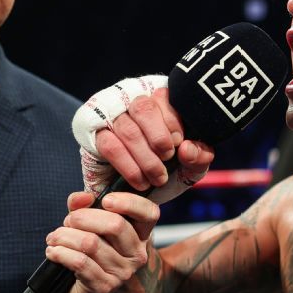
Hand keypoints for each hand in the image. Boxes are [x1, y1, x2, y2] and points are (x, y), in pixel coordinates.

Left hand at [42, 190, 159, 292]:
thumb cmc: (84, 255)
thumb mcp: (85, 225)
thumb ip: (83, 207)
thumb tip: (82, 197)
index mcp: (139, 235)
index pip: (150, 213)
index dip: (129, 202)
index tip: (106, 200)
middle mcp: (137, 254)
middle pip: (116, 225)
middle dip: (83, 218)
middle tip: (67, 222)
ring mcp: (122, 273)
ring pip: (91, 243)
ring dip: (65, 236)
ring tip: (54, 238)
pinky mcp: (104, 286)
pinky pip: (80, 262)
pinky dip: (61, 253)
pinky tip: (52, 252)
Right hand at [73, 76, 214, 203]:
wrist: (139, 196)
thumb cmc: (168, 170)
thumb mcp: (191, 166)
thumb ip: (199, 157)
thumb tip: (187, 148)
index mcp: (158, 100)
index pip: (163, 96)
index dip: (172, 120)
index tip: (178, 143)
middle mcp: (131, 102)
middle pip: (143, 107)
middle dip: (158, 138)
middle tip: (167, 159)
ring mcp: (109, 117)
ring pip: (127, 129)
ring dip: (145, 158)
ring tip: (157, 178)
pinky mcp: (94, 135)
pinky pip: (109, 145)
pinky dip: (128, 166)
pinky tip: (140, 181)